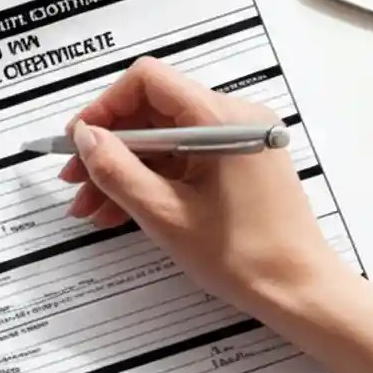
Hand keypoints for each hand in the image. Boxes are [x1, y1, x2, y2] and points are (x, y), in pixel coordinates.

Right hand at [60, 58, 347, 313]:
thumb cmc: (242, 257)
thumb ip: (117, 169)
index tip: (77, 141)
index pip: (147, 81)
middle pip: (152, 110)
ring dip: (123, 169)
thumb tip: (84, 136)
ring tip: (90, 208)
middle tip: (73, 182)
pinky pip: (182, 158)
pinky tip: (119, 210)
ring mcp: (236, 140)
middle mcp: (233, 118)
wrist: (299, 291)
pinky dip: (150, 179)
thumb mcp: (165, 214)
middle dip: (107, 147)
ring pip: (163, 139)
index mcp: (220, 119)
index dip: (104, 107)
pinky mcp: (237, 162)